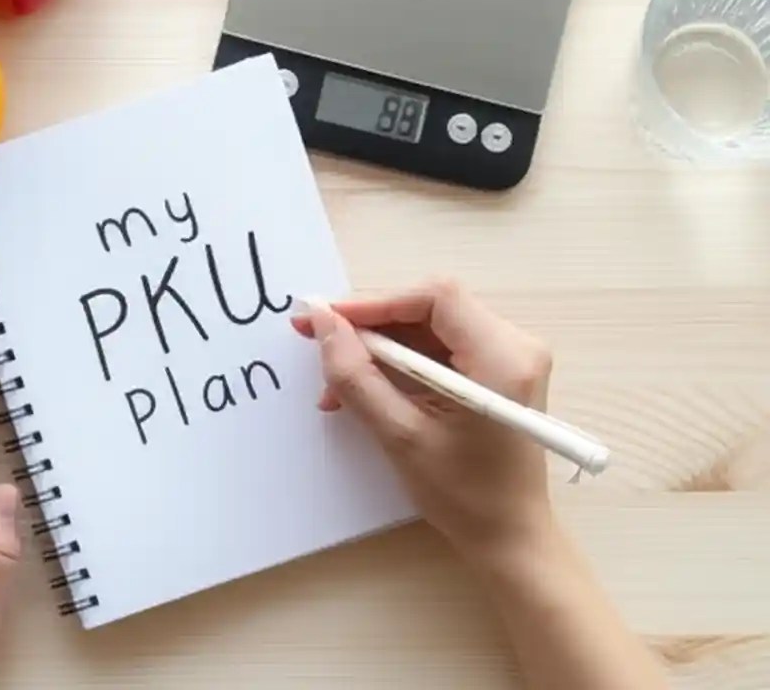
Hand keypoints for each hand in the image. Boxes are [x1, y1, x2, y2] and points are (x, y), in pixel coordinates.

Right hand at [292, 280, 554, 564]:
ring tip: (337, 381)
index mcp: (503, 358)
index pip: (434, 298)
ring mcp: (509, 356)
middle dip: (371, 325)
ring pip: (430, 326)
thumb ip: (357, 376)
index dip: (374, 302)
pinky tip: (367, 386)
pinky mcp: (497, 371)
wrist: (511, 536)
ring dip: (380, 348)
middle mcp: (516, 345)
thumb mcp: (401, 436)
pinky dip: (400, 362)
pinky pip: (440, 347)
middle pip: (431, 308)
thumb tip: (321, 324)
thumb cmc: (464, 496)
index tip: (325, 319)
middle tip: (319, 342)